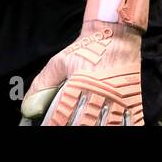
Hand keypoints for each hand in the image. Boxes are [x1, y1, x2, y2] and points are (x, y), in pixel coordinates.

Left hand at [20, 0, 147, 125]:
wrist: (116, 34)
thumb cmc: (87, 48)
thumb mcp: (59, 62)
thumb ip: (42, 85)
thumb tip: (28, 107)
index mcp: (79, 85)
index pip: (62, 115)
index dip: (53, 124)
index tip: (48, 127)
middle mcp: (99, 93)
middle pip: (83, 124)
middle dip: (74, 128)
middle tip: (67, 127)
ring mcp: (118, 98)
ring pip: (106, 125)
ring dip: (94, 128)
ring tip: (86, 127)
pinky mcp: (132, 100)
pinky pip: (129, 122)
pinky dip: (120, 127)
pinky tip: (111, 127)